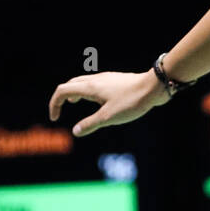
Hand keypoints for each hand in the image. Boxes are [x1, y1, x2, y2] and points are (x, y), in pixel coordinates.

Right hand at [47, 70, 168, 136]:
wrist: (154, 87)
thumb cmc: (132, 101)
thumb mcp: (108, 117)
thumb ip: (90, 124)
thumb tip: (76, 131)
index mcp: (90, 87)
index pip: (63, 91)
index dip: (55, 104)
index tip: (55, 118)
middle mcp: (96, 80)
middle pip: (71, 84)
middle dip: (63, 97)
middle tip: (60, 109)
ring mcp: (107, 79)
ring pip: (84, 82)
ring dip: (75, 92)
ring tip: (75, 102)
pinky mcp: (117, 81)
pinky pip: (96, 84)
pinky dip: (88, 92)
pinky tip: (98, 101)